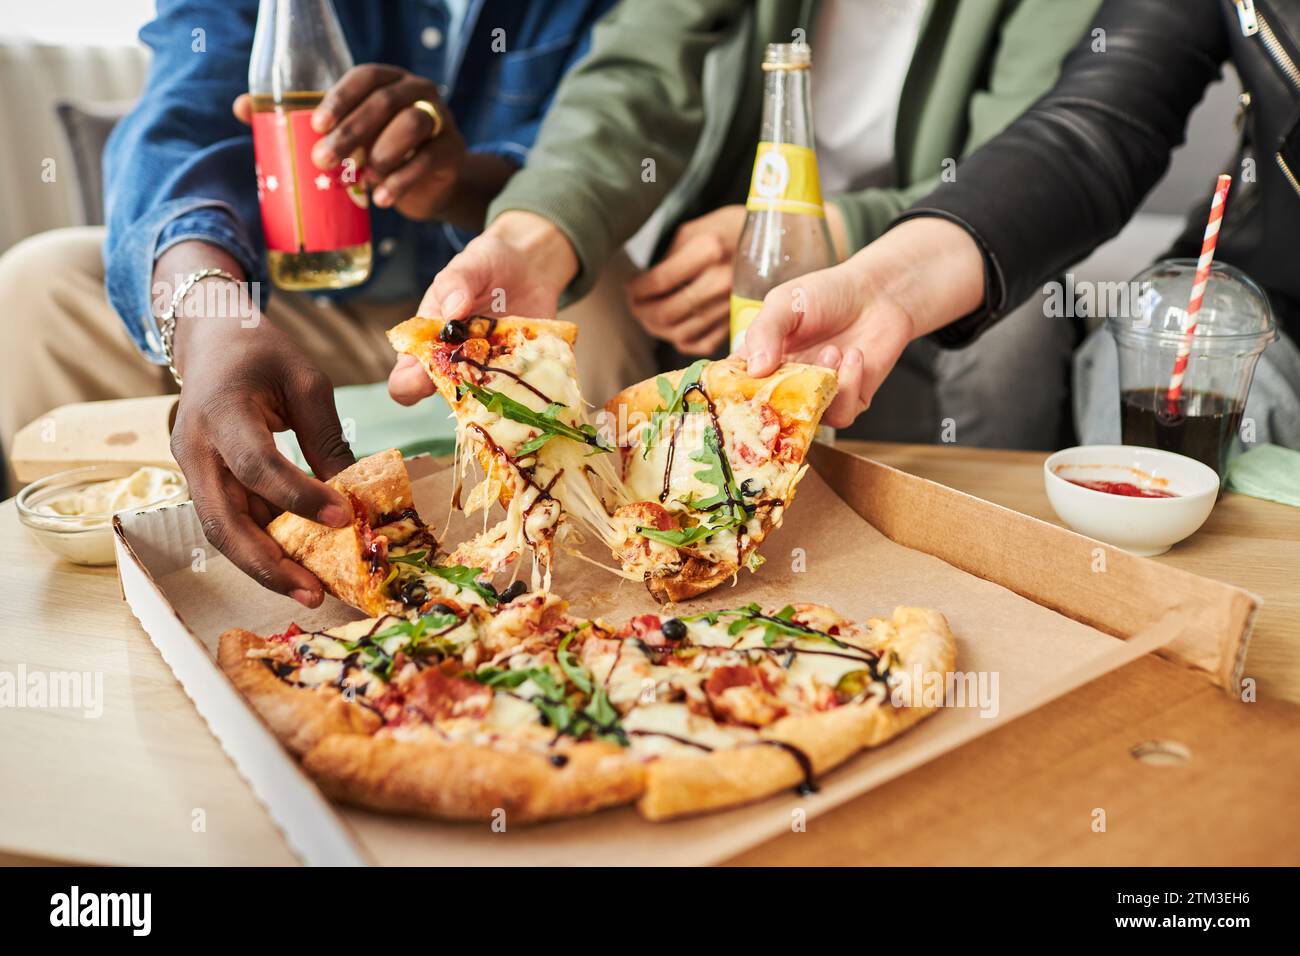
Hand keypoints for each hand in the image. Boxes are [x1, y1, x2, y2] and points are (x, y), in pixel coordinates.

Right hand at [162, 246, 355, 605]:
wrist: (210, 339)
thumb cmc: (261, 352)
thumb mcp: (306, 380)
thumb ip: (326, 437)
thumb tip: (354, 496)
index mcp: (220, 411)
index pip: (257, 465)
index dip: (298, 497)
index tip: (344, 517)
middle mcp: (195, 448)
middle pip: (223, 520)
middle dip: (268, 563)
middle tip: (314, 592)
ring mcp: (192, 468)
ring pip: (223, 531)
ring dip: (264, 565)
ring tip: (311, 590)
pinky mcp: (203, 481)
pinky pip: (231, 521)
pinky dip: (262, 545)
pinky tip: (299, 564)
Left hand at [234, 64, 464, 221]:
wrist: (430, 186)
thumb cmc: (379, 153)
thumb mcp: (345, 136)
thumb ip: (301, 122)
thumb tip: (241, 107)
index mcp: (388, 80)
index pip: (365, 78)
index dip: (340, 98)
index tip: (316, 126)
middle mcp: (417, 93)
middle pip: (384, 103)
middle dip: (352, 132)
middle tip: (323, 160)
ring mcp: (439, 121)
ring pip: (412, 125)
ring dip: (382, 152)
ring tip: (361, 178)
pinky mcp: (452, 152)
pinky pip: (428, 161)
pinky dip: (402, 181)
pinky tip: (382, 199)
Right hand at [388, 211, 578, 404]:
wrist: (529, 266)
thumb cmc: (486, 266)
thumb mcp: (468, 266)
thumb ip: (456, 284)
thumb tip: (454, 310)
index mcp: (430, 344)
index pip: (406, 380)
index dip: (410, 385)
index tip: (428, 375)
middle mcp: (458, 366)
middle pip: (449, 397)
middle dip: (463, 391)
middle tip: (480, 368)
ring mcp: (491, 373)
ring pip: (489, 402)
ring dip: (500, 392)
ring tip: (513, 366)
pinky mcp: (521, 372)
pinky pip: (525, 391)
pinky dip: (532, 384)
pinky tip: (541, 364)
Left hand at [625, 205, 744, 356]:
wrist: (777, 239)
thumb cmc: (729, 229)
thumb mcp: (695, 229)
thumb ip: (668, 256)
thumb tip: (643, 282)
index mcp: (708, 250)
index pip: (659, 281)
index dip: (637, 289)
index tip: (630, 288)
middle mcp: (721, 281)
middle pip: (668, 312)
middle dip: (642, 312)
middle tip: (635, 306)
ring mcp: (731, 304)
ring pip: (682, 331)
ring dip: (657, 329)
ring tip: (649, 317)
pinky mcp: (738, 320)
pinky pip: (703, 344)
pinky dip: (683, 340)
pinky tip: (675, 329)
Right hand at [738, 218, 985, 427]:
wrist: (879, 293)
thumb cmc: (827, 294)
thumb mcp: (785, 302)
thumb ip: (765, 331)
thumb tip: (754, 370)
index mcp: (758, 361)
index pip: (732, 389)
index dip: (728, 397)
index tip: (733, 393)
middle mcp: (783, 385)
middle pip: (764, 416)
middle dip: (773, 406)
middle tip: (785, 383)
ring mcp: (814, 397)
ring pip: (804, 419)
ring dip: (819, 387)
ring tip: (832, 351)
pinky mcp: (847, 403)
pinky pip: (840, 415)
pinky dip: (848, 386)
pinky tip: (854, 355)